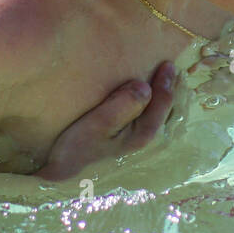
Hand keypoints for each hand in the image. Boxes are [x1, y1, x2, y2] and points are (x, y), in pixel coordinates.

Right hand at [33, 61, 175, 181]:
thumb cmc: (78, 144)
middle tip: (172, 66)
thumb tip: (145, 86)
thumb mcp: (98, 123)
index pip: (162, 103)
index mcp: (142, 133)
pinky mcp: (125, 138)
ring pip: (158, 113)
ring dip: (162, 95)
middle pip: (165, 109)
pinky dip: (152, 103)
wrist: (62, 169)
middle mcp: (144, 137)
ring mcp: (135, 139)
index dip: (166, 82)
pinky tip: (147, 94)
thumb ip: (123, 105)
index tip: (168, 64)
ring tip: (166, 77)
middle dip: (170, 88)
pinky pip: (147, 116)